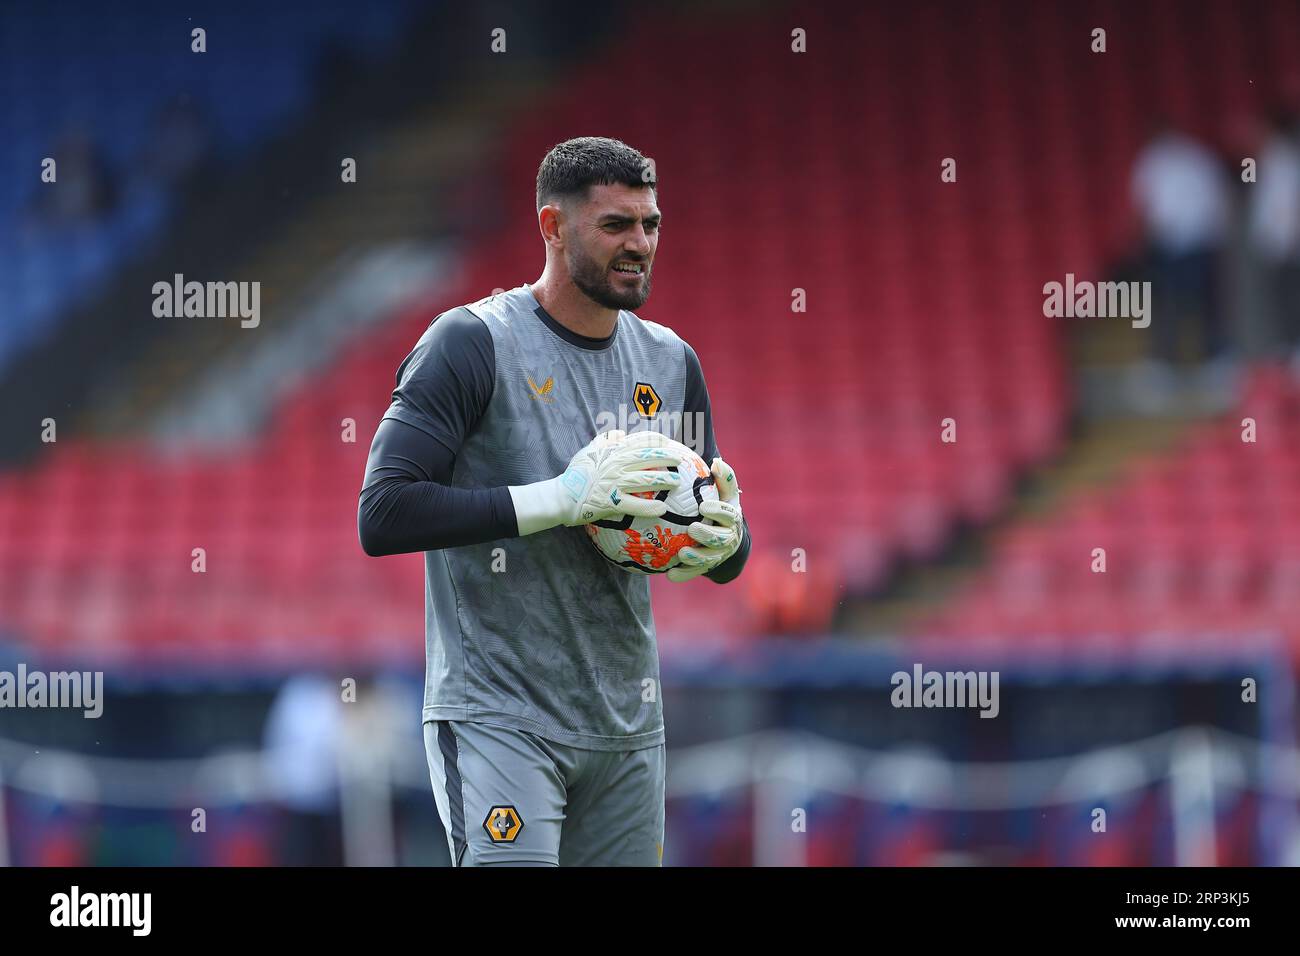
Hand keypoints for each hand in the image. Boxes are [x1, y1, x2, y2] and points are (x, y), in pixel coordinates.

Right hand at [556, 429, 685, 525]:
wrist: (561, 496)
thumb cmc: (576, 473)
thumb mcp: (588, 451)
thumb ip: (605, 440)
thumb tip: (620, 432)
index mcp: (612, 452)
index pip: (638, 441)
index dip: (654, 440)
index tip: (667, 441)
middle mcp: (616, 465)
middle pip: (647, 458)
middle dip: (666, 457)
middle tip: (679, 460)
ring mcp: (615, 483)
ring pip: (645, 479)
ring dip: (663, 480)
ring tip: (676, 482)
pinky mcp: (612, 502)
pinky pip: (635, 505)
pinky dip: (649, 507)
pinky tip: (662, 508)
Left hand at [667, 456, 743, 581]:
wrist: (726, 537)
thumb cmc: (720, 507)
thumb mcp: (724, 492)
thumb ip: (723, 478)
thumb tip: (717, 461)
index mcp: (732, 519)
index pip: (728, 515)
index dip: (718, 511)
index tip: (704, 506)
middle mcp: (728, 538)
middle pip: (720, 539)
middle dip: (707, 535)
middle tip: (692, 529)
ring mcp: (718, 555)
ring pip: (709, 559)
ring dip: (696, 557)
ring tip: (682, 553)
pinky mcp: (707, 567)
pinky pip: (695, 573)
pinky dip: (684, 574)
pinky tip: (670, 575)